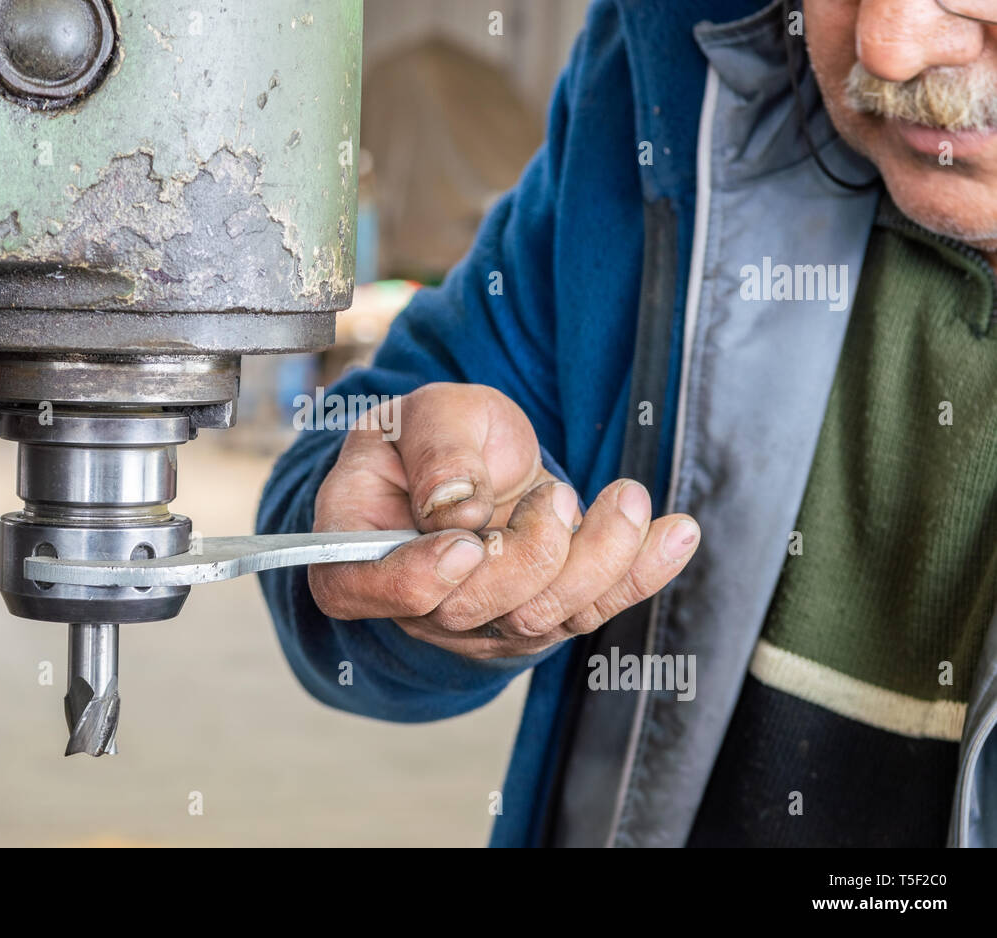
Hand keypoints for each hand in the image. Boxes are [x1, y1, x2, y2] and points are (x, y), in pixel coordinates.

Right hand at [307, 382, 699, 658]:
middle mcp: (414, 600)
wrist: (472, 456)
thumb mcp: (421, 414)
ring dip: (596, 559)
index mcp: (357, 547)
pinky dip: (640, 572)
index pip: (364, 587)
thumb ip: (434, 451)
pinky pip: (593, 608)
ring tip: (625, 497)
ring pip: (539, 618)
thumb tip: (457, 508)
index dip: (412, 580)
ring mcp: (477, 620)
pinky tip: (676, 536)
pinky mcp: (539, 616)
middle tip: (555, 493)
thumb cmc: (429, 436)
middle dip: (529, 556)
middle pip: (467, 610)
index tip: (466, 545)